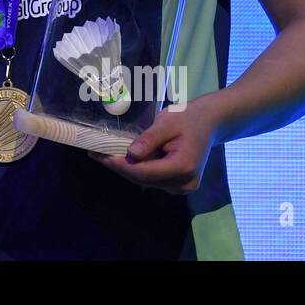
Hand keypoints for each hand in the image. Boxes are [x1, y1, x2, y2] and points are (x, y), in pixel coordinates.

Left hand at [89, 97, 221, 193]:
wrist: (210, 122)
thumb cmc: (188, 117)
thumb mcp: (167, 122)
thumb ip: (150, 139)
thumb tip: (131, 154)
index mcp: (183, 166)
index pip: (145, 172)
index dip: (121, 165)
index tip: (100, 156)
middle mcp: (184, 183)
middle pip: (143, 179)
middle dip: (118, 167)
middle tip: (95, 154)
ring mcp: (182, 187)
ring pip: (146, 181)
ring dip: (125, 169)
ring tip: (103, 155)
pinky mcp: (179, 185)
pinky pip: (153, 179)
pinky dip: (137, 169)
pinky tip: (121, 158)